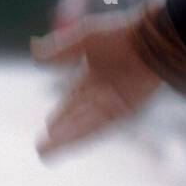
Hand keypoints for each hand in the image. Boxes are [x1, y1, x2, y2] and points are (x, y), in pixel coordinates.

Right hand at [31, 12, 162, 158]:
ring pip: (85, 125)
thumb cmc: (120, 34)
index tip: (47, 128)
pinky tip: (65, 141)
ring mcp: (114, 102)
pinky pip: (98, 125)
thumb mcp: (84, 38)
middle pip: (77, 117)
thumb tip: (34, 53)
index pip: (73, 101)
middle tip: (41, 147)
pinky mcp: (125, 109)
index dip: (60, 115)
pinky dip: (81, 134)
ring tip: (46, 150)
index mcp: (92, 76)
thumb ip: (60, 48)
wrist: (151, 40)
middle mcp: (103, 92)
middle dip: (60, 132)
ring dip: (66, 138)